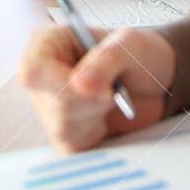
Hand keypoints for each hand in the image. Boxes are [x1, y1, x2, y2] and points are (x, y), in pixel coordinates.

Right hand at [19, 23, 175, 150]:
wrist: (156, 83)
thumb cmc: (138, 54)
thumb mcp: (130, 44)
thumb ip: (106, 58)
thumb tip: (78, 84)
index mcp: (48, 44)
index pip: (33, 70)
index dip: (59, 84)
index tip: (92, 86)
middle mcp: (43, 77)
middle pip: (51, 104)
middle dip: (91, 101)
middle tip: (112, 89)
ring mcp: (48, 108)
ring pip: (62, 128)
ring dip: (96, 116)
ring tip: (109, 99)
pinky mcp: (62, 134)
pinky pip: (73, 146)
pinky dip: (97, 134)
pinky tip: (105, 117)